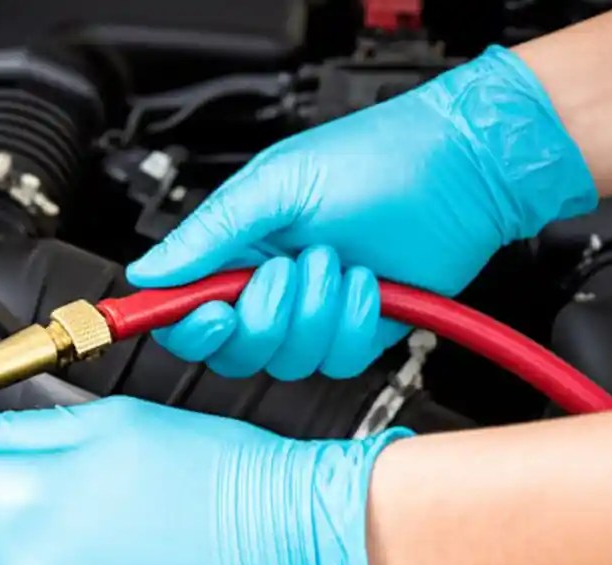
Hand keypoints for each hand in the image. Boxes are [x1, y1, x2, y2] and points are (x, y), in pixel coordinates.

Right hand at [127, 46, 596, 380]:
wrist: (463, 169)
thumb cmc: (375, 158)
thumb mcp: (275, 186)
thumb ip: (207, 234)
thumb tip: (148, 270)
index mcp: (237, 247)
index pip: (187, 309)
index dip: (189, 324)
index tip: (209, 316)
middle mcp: (269, 284)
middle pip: (233, 348)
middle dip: (264, 317)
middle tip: (289, 270)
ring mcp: (313, 311)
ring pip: (286, 359)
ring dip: (316, 312)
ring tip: (338, 262)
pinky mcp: (357, 330)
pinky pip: (337, 360)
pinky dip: (354, 322)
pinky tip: (368, 283)